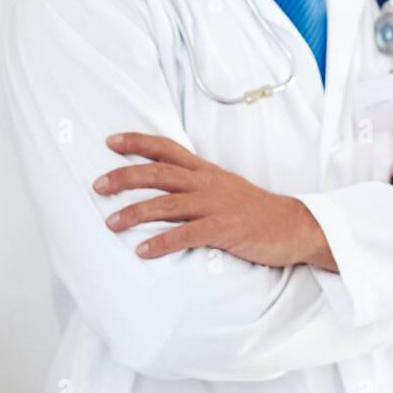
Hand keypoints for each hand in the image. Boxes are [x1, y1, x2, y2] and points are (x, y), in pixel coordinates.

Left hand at [94, 133, 335, 269]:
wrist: (294, 226)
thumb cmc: (256, 212)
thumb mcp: (225, 189)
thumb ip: (196, 188)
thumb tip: (160, 194)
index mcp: (207, 172)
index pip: (168, 149)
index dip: (138, 142)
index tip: (111, 141)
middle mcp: (208, 183)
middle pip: (159, 173)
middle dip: (125, 177)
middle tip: (97, 185)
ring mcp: (216, 205)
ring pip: (167, 203)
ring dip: (135, 212)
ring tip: (111, 223)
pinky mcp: (224, 229)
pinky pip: (186, 234)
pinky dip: (162, 242)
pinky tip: (143, 251)